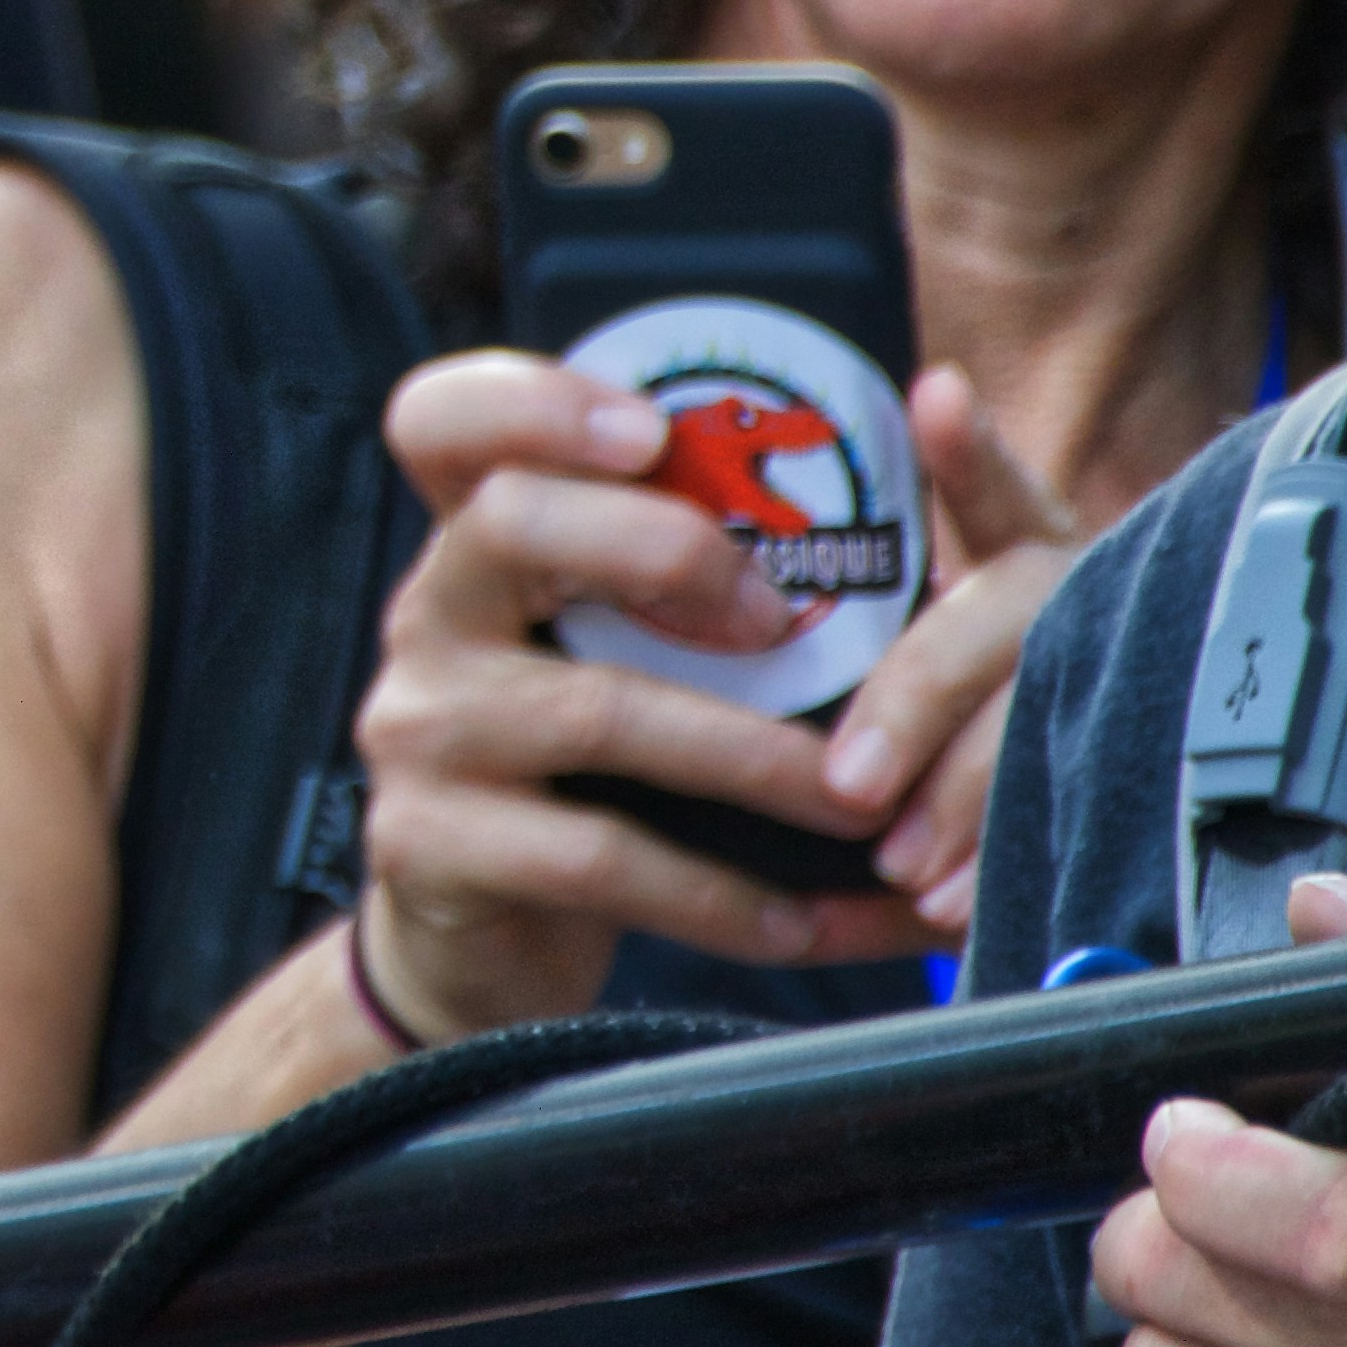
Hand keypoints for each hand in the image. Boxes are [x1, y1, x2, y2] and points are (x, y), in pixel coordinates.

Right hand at [348, 353, 943, 1040]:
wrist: (484, 946)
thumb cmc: (603, 775)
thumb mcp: (627, 659)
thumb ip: (702, 587)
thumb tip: (928, 514)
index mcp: (478, 542)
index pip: (447, 418)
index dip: (536, 400)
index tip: (652, 430)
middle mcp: (429, 613)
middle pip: (513, 519)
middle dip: (669, 548)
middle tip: (780, 620)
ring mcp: (419, 729)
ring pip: (591, 709)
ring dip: (750, 755)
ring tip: (858, 802)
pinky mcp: (427, 845)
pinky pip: (596, 857)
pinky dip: (722, 894)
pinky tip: (805, 920)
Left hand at [822, 366, 1084, 932]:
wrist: (1053, 811)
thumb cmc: (935, 709)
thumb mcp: (896, 638)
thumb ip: (863, 585)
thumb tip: (880, 446)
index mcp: (1021, 556)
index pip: (997, 493)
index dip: (972, 452)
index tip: (938, 401)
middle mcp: (1080, 610)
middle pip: (1008, 628)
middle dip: (922, 701)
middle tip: (850, 785)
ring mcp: (1121, 685)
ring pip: (1049, 723)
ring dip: (970, 793)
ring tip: (903, 871)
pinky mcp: (1130, 782)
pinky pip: (1081, 825)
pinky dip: (997, 873)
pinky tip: (948, 911)